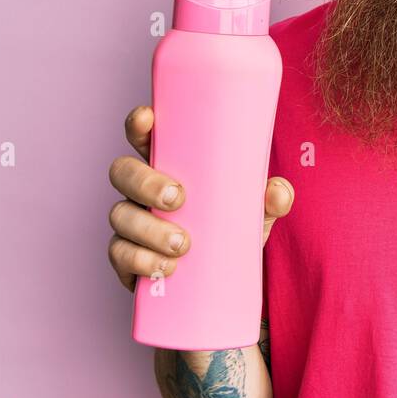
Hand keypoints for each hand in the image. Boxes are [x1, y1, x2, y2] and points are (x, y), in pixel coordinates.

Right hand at [107, 105, 294, 291]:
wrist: (222, 281)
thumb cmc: (231, 230)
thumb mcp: (255, 213)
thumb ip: (270, 199)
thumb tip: (277, 190)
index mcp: (170, 166)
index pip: (145, 136)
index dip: (139, 123)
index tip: (147, 117)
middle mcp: (143, 190)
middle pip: (123, 171)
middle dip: (145, 181)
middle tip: (178, 198)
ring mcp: (131, 222)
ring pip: (120, 215)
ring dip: (149, 229)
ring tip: (183, 245)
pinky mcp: (126, 257)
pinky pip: (119, 254)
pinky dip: (140, 260)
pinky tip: (165, 267)